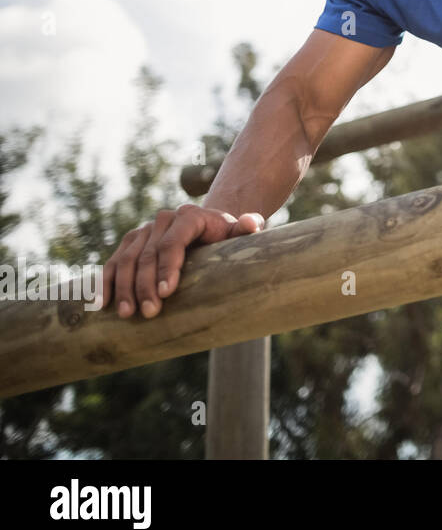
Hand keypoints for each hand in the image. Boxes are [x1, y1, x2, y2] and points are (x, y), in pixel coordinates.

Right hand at [103, 204, 264, 318]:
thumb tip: (253, 225)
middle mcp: (163, 220)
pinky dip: (105, 282)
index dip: (167, 267)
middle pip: (148, 254)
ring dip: (124, 288)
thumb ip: (248, 226)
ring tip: (127, 314)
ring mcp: (144, 230)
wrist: (209, 227)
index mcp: (189, 216)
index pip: (173, 243)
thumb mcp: (239, 231)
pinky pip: (114, 262)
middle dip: (145, 285)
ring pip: (127, 259)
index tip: (165, 293)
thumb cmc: (227, 236)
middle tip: (149, 312)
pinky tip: (101, 303)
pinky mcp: (131, 242)